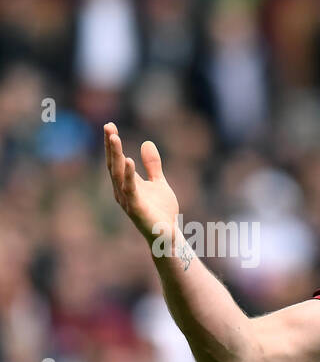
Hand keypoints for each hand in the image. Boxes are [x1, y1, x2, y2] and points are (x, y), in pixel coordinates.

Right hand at [104, 122, 179, 245]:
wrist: (168, 235)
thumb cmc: (161, 211)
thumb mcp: (158, 183)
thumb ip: (152, 165)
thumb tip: (146, 143)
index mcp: (125, 184)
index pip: (116, 161)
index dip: (112, 144)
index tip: (110, 126)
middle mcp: (121, 190)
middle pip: (113, 164)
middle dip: (111, 145)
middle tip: (108, 126)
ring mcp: (127, 200)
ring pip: (118, 174)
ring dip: (116, 155)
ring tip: (115, 138)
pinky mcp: (136, 209)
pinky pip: (130, 189)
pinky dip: (128, 174)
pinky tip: (128, 160)